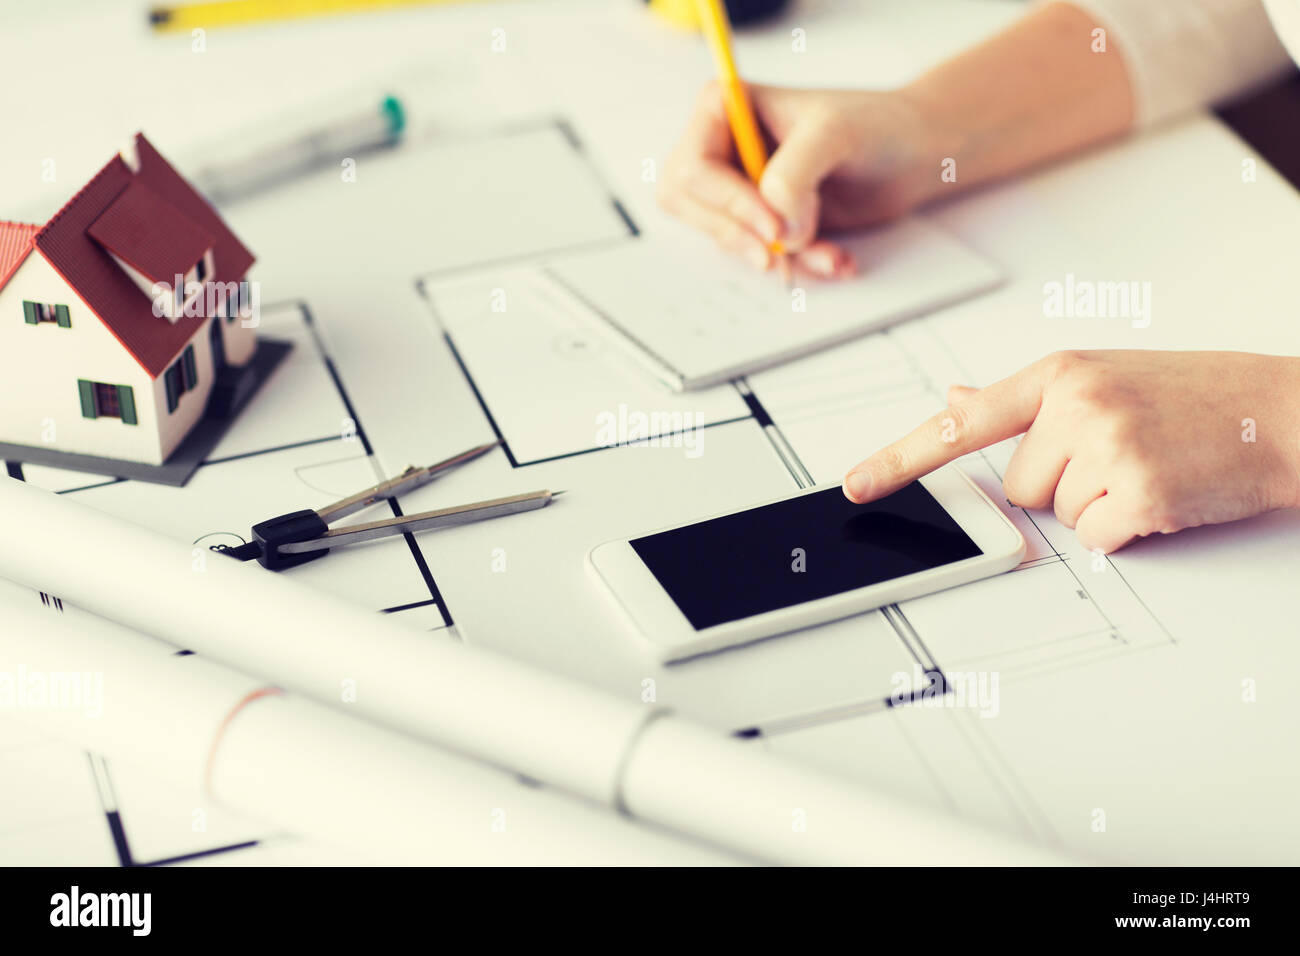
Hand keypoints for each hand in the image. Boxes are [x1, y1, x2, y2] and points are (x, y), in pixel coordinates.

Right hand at [657, 83, 941, 276]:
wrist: (914, 153)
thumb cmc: (877, 124)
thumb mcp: (835, 134)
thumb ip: (795, 172)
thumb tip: (774, 226)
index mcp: (724, 109)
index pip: (692, 169)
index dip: (727, 203)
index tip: (773, 226)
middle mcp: (723, 148)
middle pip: (690, 208)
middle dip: (738, 236)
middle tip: (778, 253)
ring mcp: (741, 187)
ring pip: (728, 239)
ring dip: (780, 256)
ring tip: (829, 252)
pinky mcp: (765, 221)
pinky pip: (761, 256)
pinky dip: (800, 266)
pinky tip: (837, 259)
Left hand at [842, 351, 1299, 552]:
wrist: (1280, 414)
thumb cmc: (1193, 396)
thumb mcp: (1101, 378)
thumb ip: (1026, 400)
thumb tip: (953, 399)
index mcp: (1059, 374)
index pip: (962, 423)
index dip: (901, 459)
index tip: (855, 486)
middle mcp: (1076, 404)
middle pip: (1017, 487)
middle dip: (1062, 485)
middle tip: (1119, 455)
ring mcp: (1107, 446)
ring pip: (1054, 514)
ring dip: (1095, 505)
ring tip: (1145, 466)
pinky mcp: (1138, 491)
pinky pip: (1095, 537)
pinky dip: (1126, 529)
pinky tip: (1161, 492)